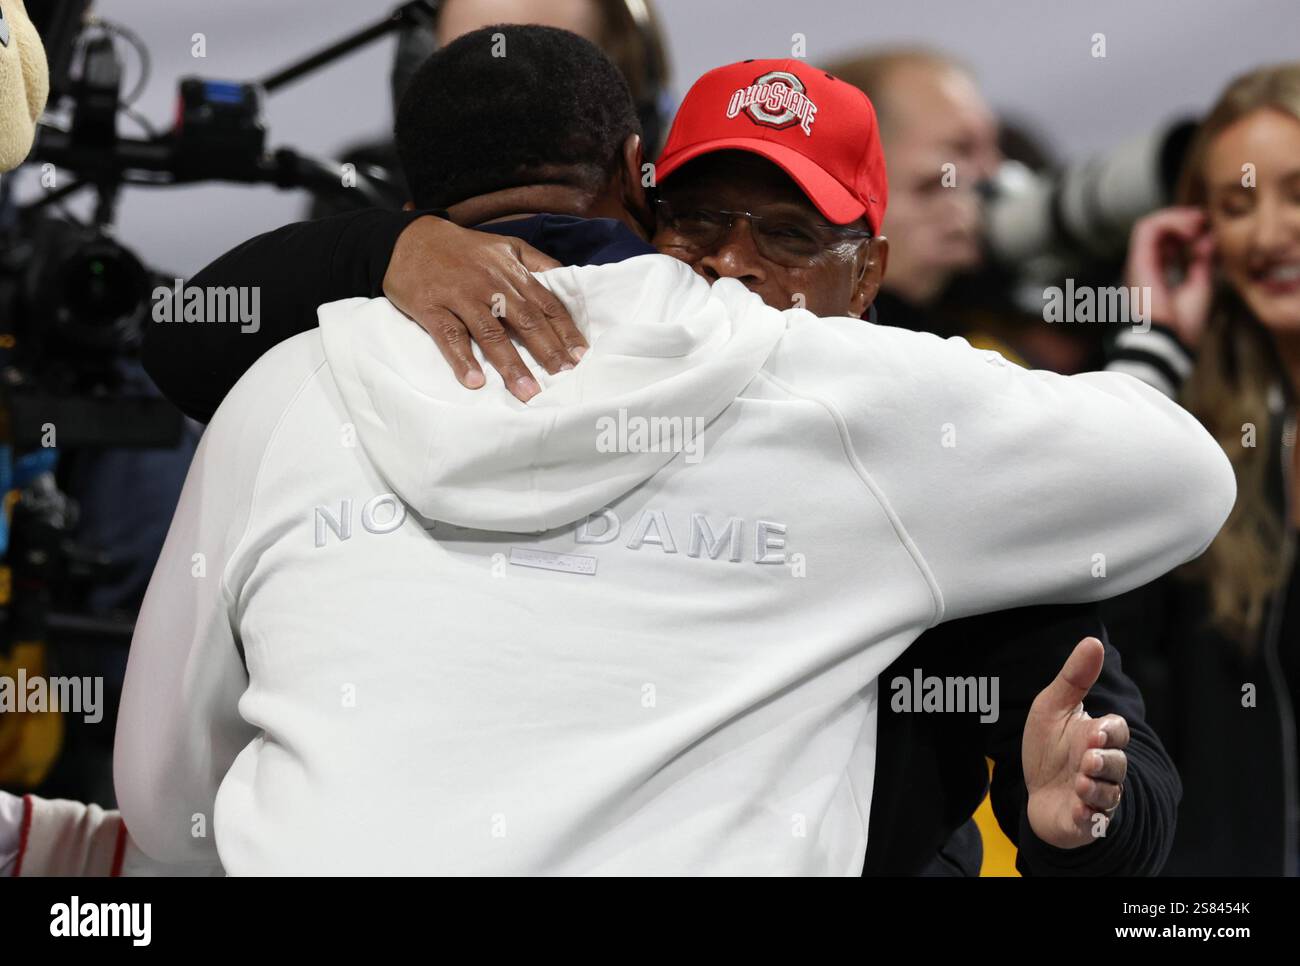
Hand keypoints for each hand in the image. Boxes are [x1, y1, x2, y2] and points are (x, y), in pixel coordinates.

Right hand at [382, 216, 587, 401]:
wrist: (409, 239)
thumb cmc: (464, 249)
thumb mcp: (506, 245)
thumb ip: (537, 263)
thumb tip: (567, 281)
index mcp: (512, 273)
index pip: (547, 304)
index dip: (565, 331)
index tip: (580, 356)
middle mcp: (491, 285)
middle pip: (526, 321)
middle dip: (548, 352)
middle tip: (564, 379)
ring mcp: (461, 297)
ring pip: (491, 333)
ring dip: (511, 365)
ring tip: (527, 392)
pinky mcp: (431, 308)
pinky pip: (449, 336)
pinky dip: (462, 359)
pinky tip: (474, 382)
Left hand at [1022, 637, 1129, 848]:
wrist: (1037, 792)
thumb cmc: (1050, 748)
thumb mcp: (1053, 708)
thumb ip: (1074, 678)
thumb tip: (1093, 641)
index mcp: (1098, 738)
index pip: (1117, 732)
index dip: (1111, 732)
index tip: (1097, 731)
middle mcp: (1104, 768)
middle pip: (1118, 765)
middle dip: (1105, 762)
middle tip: (1088, 758)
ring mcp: (1097, 796)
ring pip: (1109, 793)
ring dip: (1095, 789)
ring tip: (1079, 782)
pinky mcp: (1085, 821)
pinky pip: (1095, 821)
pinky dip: (1088, 816)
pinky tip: (1077, 810)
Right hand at [1125, 206, 1214, 349]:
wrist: (1168, 340)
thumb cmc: (1181, 323)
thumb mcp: (1199, 286)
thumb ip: (1201, 262)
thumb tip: (1208, 238)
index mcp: (1154, 274)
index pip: (1164, 241)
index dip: (1186, 228)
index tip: (1209, 229)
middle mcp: (1143, 266)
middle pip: (1156, 229)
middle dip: (1183, 219)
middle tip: (1205, 220)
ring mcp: (1139, 262)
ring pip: (1150, 223)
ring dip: (1177, 217)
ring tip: (1198, 222)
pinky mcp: (1139, 260)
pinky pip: (1148, 228)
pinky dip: (1170, 221)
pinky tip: (1190, 229)